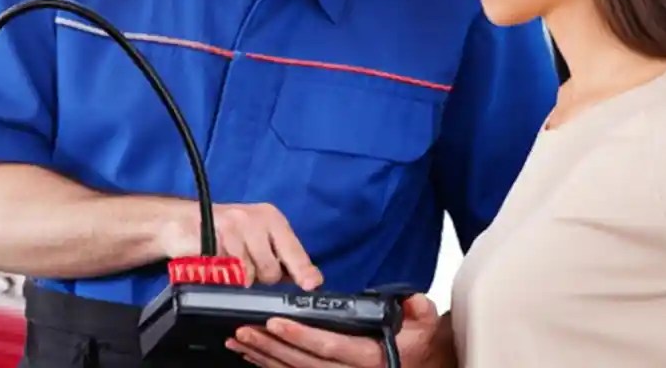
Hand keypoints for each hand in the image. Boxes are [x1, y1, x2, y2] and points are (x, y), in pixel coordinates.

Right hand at [160, 201, 322, 288]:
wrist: (183, 221)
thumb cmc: (226, 232)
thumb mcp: (258, 237)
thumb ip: (282, 256)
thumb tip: (309, 280)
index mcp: (271, 218)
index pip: (293, 249)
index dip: (303, 270)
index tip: (311, 285)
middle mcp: (254, 219)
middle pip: (270, 271)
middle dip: (260, 278)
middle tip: (245, 265)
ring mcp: (232, 229)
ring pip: (247, 276)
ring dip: (239, 280)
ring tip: (228, 264)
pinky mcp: (211, 241)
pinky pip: (225, 275)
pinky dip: (221, 278)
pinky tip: (216, 265)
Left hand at [226, 293, 445, 367]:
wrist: (423, 364)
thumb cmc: (419, 341)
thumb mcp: (425, 322)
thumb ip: (417, 311)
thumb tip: (410, 302)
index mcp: (371, 357)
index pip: (329, 346)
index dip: (300, 335)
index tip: (276, 322)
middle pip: (302, 361)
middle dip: (271, 346)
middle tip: (245, 329)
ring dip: (265, 357)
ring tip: (240, 340)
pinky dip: (272, 365)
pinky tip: (253, 356)